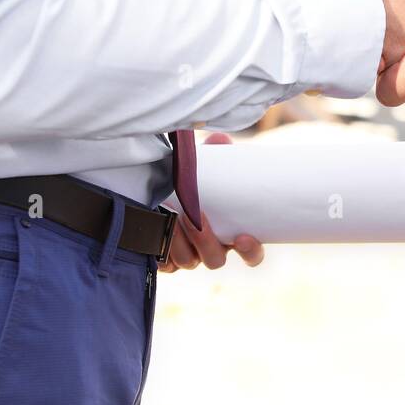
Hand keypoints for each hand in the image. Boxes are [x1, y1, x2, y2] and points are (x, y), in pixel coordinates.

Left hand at [160, 133, 264, 272]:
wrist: (161, 190)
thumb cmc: (195, 181)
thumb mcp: (208, 168)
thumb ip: (217, 155)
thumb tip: (220, 141)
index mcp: (232, 234)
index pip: (251, 254)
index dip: (250, 251)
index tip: (243, 236)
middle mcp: (211, 250)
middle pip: (215, 260)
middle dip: (205, 240)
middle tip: (194, 215)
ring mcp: (188, 258)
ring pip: (187, 261)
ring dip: (179, 242)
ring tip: (169, 214)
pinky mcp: (164, 261)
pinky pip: (163, 263)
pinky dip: (159, 246)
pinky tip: (153, 225)